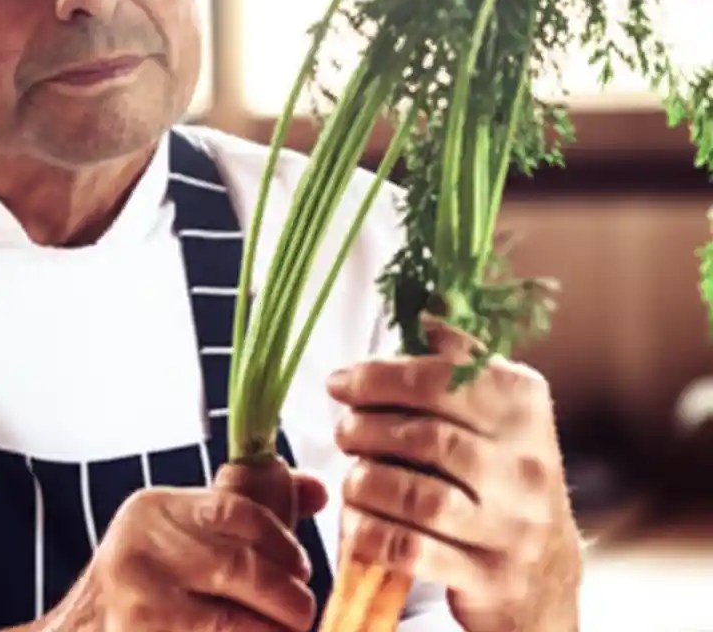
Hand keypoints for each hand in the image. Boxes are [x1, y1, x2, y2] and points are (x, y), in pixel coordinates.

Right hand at [22, 466, 327, 631]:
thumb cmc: (147, 586)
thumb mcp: (185, 534)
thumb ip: (248, 508)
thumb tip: (317, 490)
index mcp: (153, 510)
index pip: (236, 512)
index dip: (283, 542)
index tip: (300, 567)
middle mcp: (139, 550)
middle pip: (240, 568)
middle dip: (287, 597)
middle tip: (301, 613)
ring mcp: (138, 603)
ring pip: (233, 621)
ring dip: (272, 630)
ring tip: (284, 630)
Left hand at [329, 318, 581, 631]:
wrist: (545, 573)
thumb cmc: (500, 476)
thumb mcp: (496, 411)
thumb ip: (460, 362)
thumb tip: (423, 309)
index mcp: (524, 407)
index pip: (445, 377)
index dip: (379, 376)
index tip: (340, 383)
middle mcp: (526, 464)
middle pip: (426, 436)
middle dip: (365, 430)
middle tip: (342, 432)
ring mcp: (511, 525)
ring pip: (417, 495)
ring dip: (365, 482)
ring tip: (352, 477)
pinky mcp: (489, 576)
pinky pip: (412, 549)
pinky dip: (371, 532)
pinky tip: (358, 521)